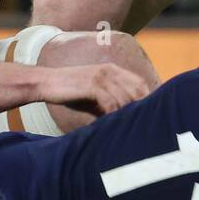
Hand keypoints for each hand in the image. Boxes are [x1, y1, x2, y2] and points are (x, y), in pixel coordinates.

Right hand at [35, 62, 149, 116]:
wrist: (45, 82)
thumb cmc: (69, 91)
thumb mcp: (93, 94)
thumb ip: (110, 101)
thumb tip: (125, 119)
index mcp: (113, 70)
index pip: (140, 83)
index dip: (149, 97)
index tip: (152, 114)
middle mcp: (110, 70)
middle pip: (137, 90)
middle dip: (143, 108)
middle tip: (145, 126)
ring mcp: (101, 76)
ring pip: (125, 98)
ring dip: (128, 114)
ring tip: (131, 130)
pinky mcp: (92, 84)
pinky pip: (110, 102)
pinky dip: (114, 115)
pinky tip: (113, 125)